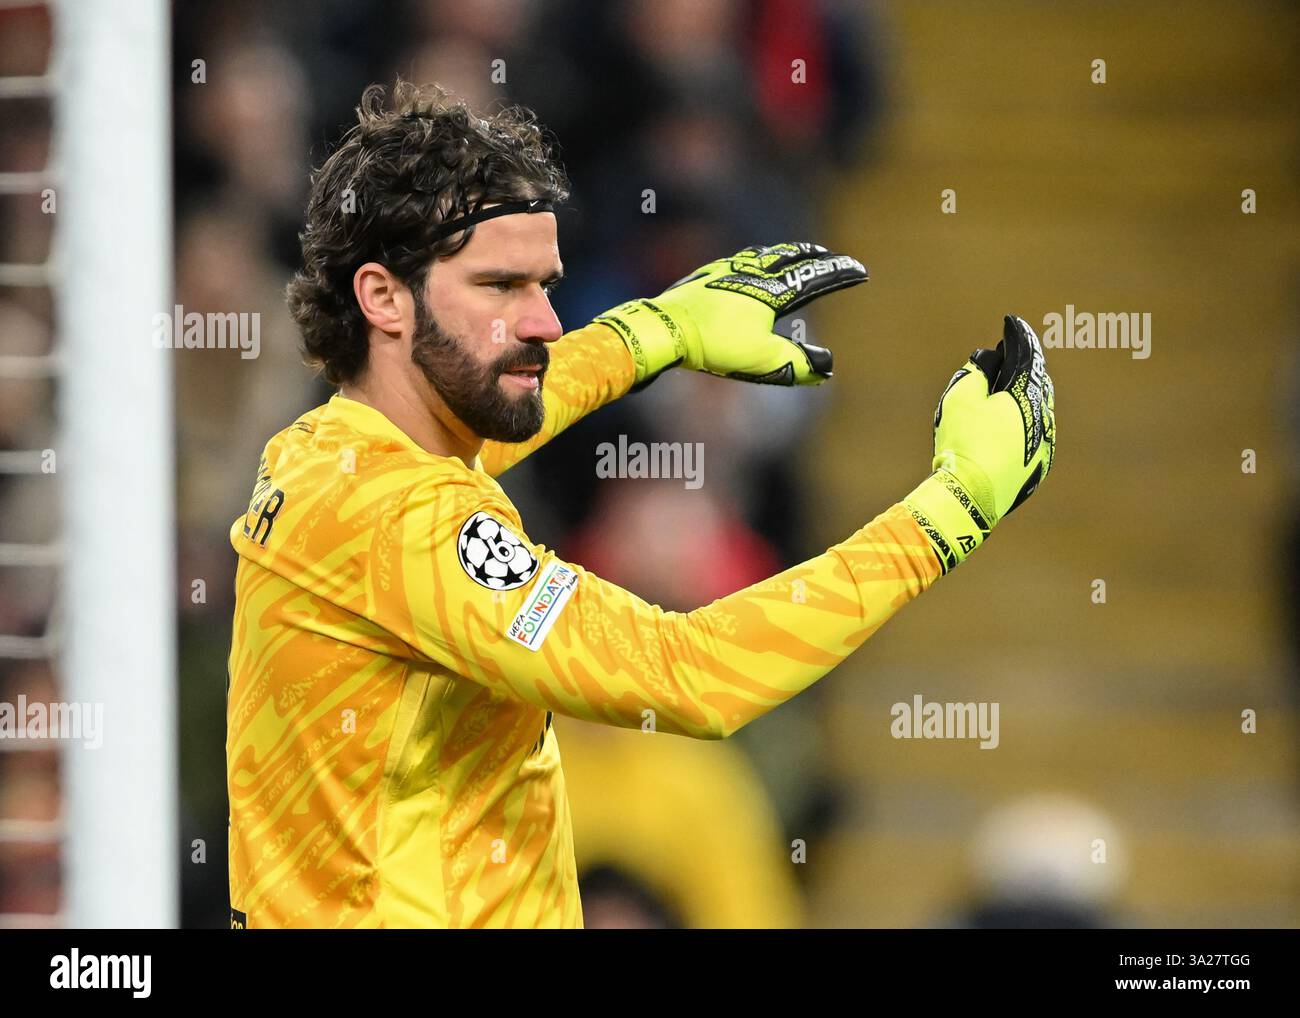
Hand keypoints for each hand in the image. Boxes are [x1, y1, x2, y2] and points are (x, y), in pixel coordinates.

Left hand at [595, 242, 867, 387]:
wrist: (665, 328)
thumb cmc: (716, 345)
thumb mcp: (763, 361)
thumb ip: (797, 363)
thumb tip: (826, 368)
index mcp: (772, 290)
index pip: (814, 278)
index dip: (838, 274)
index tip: (860, 271)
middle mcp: (752, 272)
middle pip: (789, 256)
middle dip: (812, 255)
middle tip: (826, 254)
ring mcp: (726, 270)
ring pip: (763, 254)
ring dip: (783, 252)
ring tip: (790, 253)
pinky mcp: (704, 276)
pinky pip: (737, 260)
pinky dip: (754, 258)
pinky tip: (744, 265)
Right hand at [903, 315, 1056, 571]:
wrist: (971, 495)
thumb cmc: (964, 442)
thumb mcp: (961, 397)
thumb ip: (977, 371)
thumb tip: (988, 358)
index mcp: (1026, 394)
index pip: (1026, 355)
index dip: (1018, 335)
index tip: (1011, 321)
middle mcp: (1044, 415)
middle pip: (1039, 380)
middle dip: (1026, 365)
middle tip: (1013, 353)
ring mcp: (1046, 443)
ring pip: (1041, 408)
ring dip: (1028, 394)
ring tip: (1013, 387)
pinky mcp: (1040, 466)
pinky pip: (1038, 434)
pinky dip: (1027, 422)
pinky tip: (1015, 424)